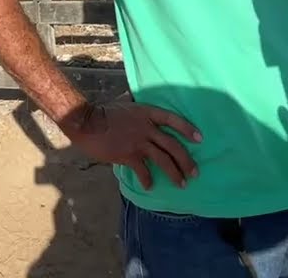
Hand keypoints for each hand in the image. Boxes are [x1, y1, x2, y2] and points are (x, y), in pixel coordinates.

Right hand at [64, 100, 202, 189]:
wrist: (87, 122)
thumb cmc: (103, 112)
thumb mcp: (124, 103)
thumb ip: (135, 105)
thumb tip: (137, 101)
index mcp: (147, 113)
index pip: (173, 120)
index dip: (187, 129)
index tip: (200, 139)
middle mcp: (146, 128)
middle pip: (173, 146)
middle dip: (186, 161)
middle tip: (195, 173)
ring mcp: (138, 142)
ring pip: (163, 160)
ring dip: (174, 174)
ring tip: (181, 184)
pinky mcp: (128, 155)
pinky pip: (143, 171)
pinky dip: (147, 180)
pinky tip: (149, 187)